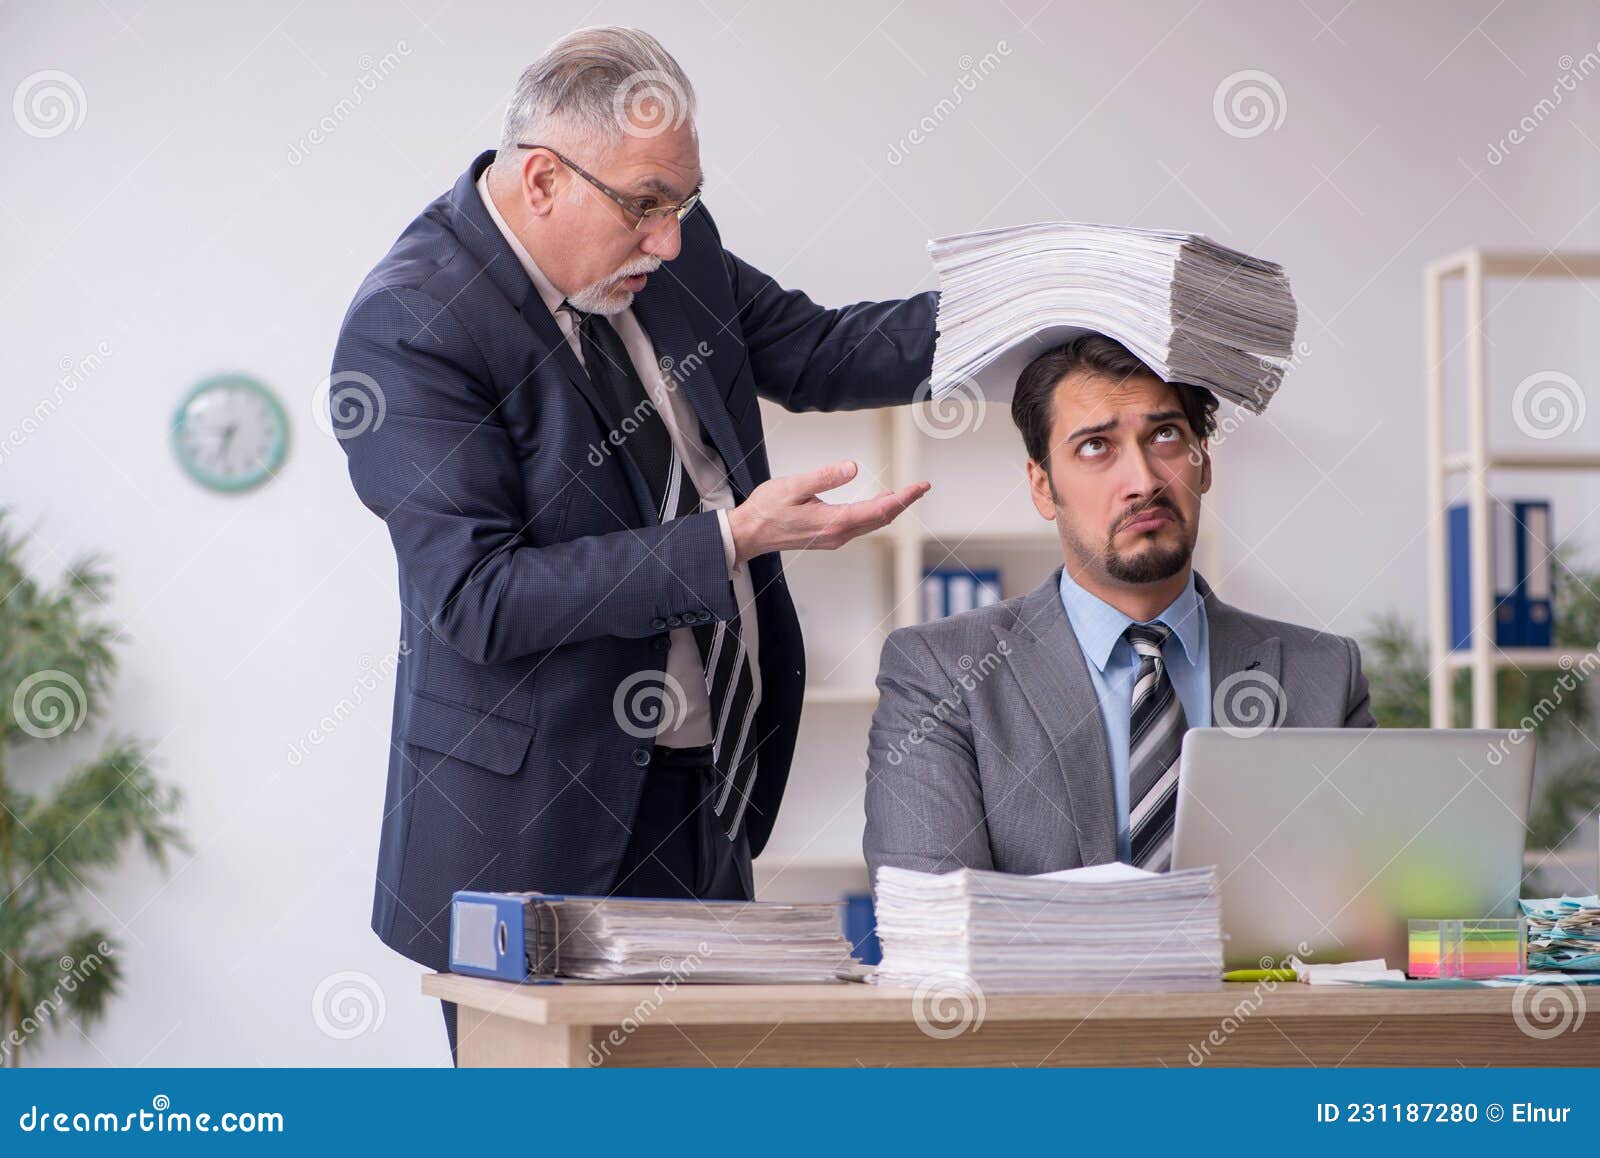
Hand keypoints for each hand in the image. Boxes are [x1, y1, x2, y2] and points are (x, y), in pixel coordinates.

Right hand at [727, 460, 929, 565]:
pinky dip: (876, 513)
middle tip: (923, 487)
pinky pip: (861, 525)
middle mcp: (838, 534)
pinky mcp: (829, 536)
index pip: (879, 510)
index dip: (904, 498)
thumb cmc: (766, 509)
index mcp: (833, 521)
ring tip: (907, 493)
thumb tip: (853, 467)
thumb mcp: (793, 486)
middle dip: (904, 502)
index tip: (921, 486)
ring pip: (872, 523)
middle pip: (881, 518)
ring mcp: (834, 538)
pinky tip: (880, 502)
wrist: (749, 534)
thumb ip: (824, 477)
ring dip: (891, 508)